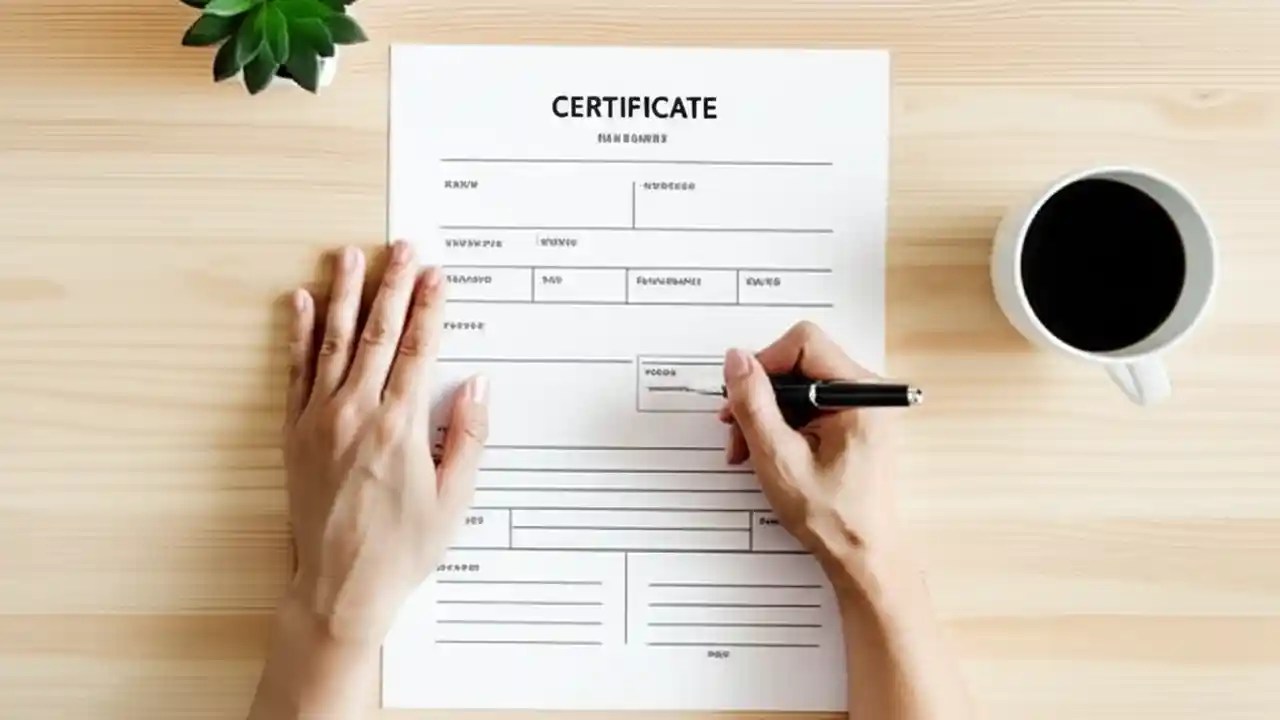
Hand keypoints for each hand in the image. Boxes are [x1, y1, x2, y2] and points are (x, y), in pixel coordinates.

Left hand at [283, 242, 487, 642]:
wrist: (340, 585)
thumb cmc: (402, 548)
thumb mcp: (454, 499)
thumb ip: (467, 438)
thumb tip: (476, 387)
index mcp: (400, 427)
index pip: (417, 350)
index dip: (428, 307)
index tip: (435, 275)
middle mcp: (357, 414)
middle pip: (377, 334)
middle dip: (392, 286)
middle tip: (402, 248)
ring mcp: (321, 420)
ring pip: (334, 343)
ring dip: (345, 295)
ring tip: (350, 256)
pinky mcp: (295, 434)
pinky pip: (296, 372)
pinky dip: (300, 335)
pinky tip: (302, 304)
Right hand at [720, 321, 901, 585]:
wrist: (863, 556)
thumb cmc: (832, 518)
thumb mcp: (778, 458)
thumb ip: (754, 404)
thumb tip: (737, 360)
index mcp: (860, 395)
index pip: (804, 343)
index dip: (764, 363)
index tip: (740, 394)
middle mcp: (866, 394)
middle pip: (798, 363)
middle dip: (760, 395)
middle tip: (735, 430)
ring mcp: (860, 409)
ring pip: (798, 386)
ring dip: (765, 414)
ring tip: (746, 451)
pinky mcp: (851, 424)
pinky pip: (807, 406)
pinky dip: (781, 425)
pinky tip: (765, 452)